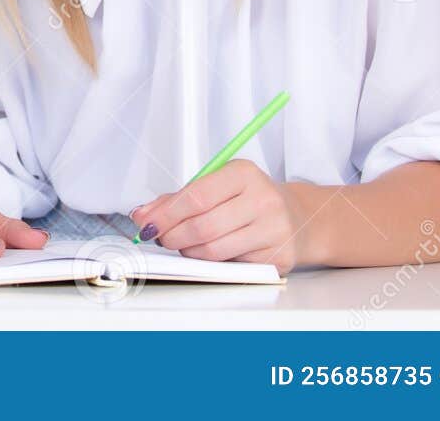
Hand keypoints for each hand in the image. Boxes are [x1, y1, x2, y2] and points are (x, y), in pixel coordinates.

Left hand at [129, 160, 307, 273]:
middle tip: (161, 237)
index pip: (196, 196)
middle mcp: (263, 199)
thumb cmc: (250, 199)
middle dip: (172, 236)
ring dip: (188, 252)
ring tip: (184, 244)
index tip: (147, 223)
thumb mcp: (218, 185)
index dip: (166, 214)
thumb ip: (178, 199)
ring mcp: (273, 229)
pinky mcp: (278, 257)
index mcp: (244, 173)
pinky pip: (231, 265)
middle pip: (202, 226)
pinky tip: (210, 252)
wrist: (297, 217)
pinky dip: (212, 262)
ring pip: (214, 250)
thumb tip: (143, 215)